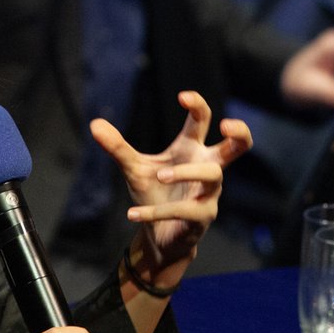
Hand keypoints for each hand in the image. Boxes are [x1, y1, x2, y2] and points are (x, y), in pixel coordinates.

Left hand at [91, 90, 251, 270]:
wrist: (158, 235)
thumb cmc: (154, 194)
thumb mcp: (134, 168)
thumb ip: (117, 147)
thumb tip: (94, 123)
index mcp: (191, 150)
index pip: (202, 120)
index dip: (197, 105)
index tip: (183, 97)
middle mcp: (206, 168)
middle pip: (237, 147)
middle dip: (239, 134)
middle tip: (227, 126)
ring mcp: (208, 193)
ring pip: (212, 175)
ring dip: (185, 172)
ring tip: (160, 176)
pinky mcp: (202, 217)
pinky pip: (184, 210)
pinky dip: (157, 211)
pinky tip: (133, 214)